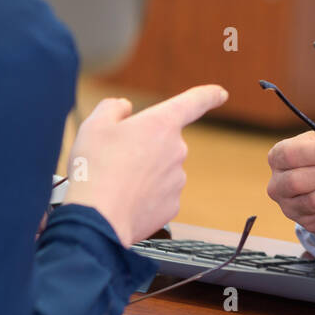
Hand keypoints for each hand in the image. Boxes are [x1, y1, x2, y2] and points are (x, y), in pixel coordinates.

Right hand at [63, 85, 227, 246]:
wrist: (98, 220)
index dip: (208, 95)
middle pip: (163, 141)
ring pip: (160, 169)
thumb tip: (124, 108)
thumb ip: (113, 108)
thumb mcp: (94, 125)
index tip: (220, 94)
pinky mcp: (172, 205)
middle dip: (143, 147)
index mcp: (162, 123)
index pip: (194, 102)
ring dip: (142, 173)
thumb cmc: (94, 169)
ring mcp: (177, 179)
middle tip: (114, 158)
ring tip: (114, 182)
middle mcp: (177, 149)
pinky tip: (123, 200)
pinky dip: (144, 196)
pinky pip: (158, 194)